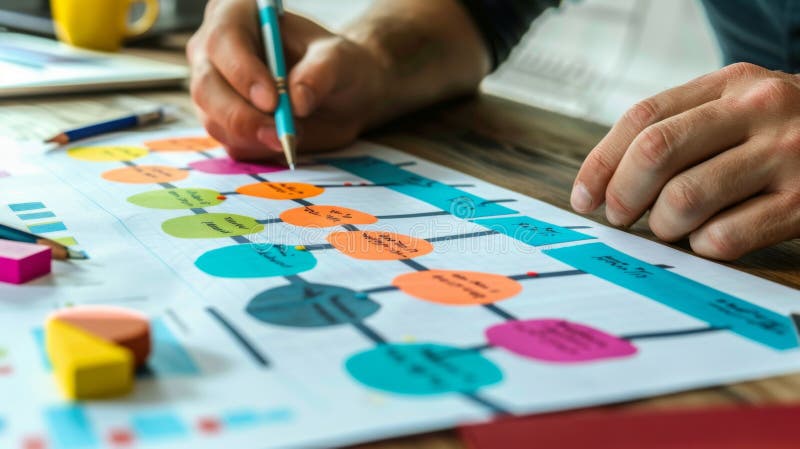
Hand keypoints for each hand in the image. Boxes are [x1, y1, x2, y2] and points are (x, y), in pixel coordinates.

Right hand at [187, 0, 387, 159]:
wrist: (342, 96)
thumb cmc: (336, 65)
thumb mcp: (339, 60)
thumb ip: (320, 72)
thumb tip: (297, 100)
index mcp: (238, 16)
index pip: (223, 40)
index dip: (242, 72)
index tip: (271, 101)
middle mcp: (215, 52)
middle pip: (206, 86)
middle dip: (242, 116)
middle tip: (279, 134)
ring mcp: (215, 90)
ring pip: (214, 120)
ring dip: (254, 137)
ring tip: (293, 135)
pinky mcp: (224, 123)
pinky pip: (230, 143)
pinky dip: (259, 150)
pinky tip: (284, 140)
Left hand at [571, 62, 799, 259]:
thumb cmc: (781, 132)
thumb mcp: (736, 107)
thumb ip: (679, 129)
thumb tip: (603, 184)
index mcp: (730, 84)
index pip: (643, 118)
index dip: (601, 162)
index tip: (584, 196)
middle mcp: (758, 110)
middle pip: (656, 153)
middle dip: (623, 194)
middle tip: (620, 217)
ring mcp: (786, 155)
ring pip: (684, 198)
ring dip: (662, 226)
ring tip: (670, 228)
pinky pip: (725, 237)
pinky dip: (703, 246)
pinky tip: (709, 239)